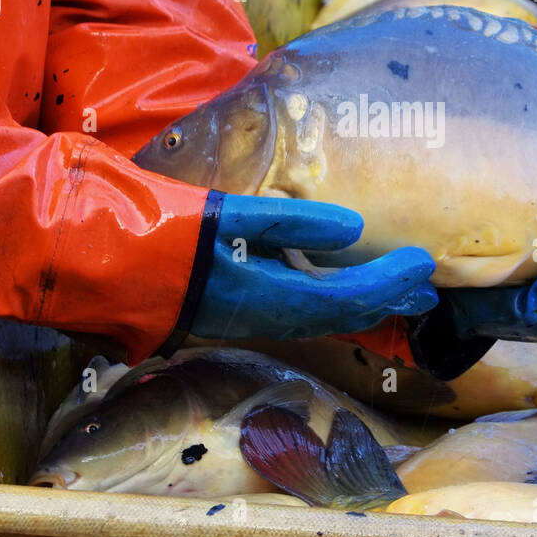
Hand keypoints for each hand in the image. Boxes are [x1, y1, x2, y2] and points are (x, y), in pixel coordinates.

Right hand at [190, 194, 437, 339]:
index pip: (348, 296)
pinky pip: (306, 314)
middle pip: (344, 315)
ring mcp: (257, 319)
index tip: (425, 263)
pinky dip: (338, 305)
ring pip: (326, 319)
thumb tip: (353, 228)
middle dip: (388, 300)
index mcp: (271, 296)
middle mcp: (271, 317)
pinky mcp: (244, 311)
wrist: (108, 268)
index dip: (390, 282)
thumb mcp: (228, 217)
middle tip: (428, 290)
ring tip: (402, 297)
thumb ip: (291, 221)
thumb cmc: (166, 235)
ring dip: (367, 306)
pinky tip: (344, 294)